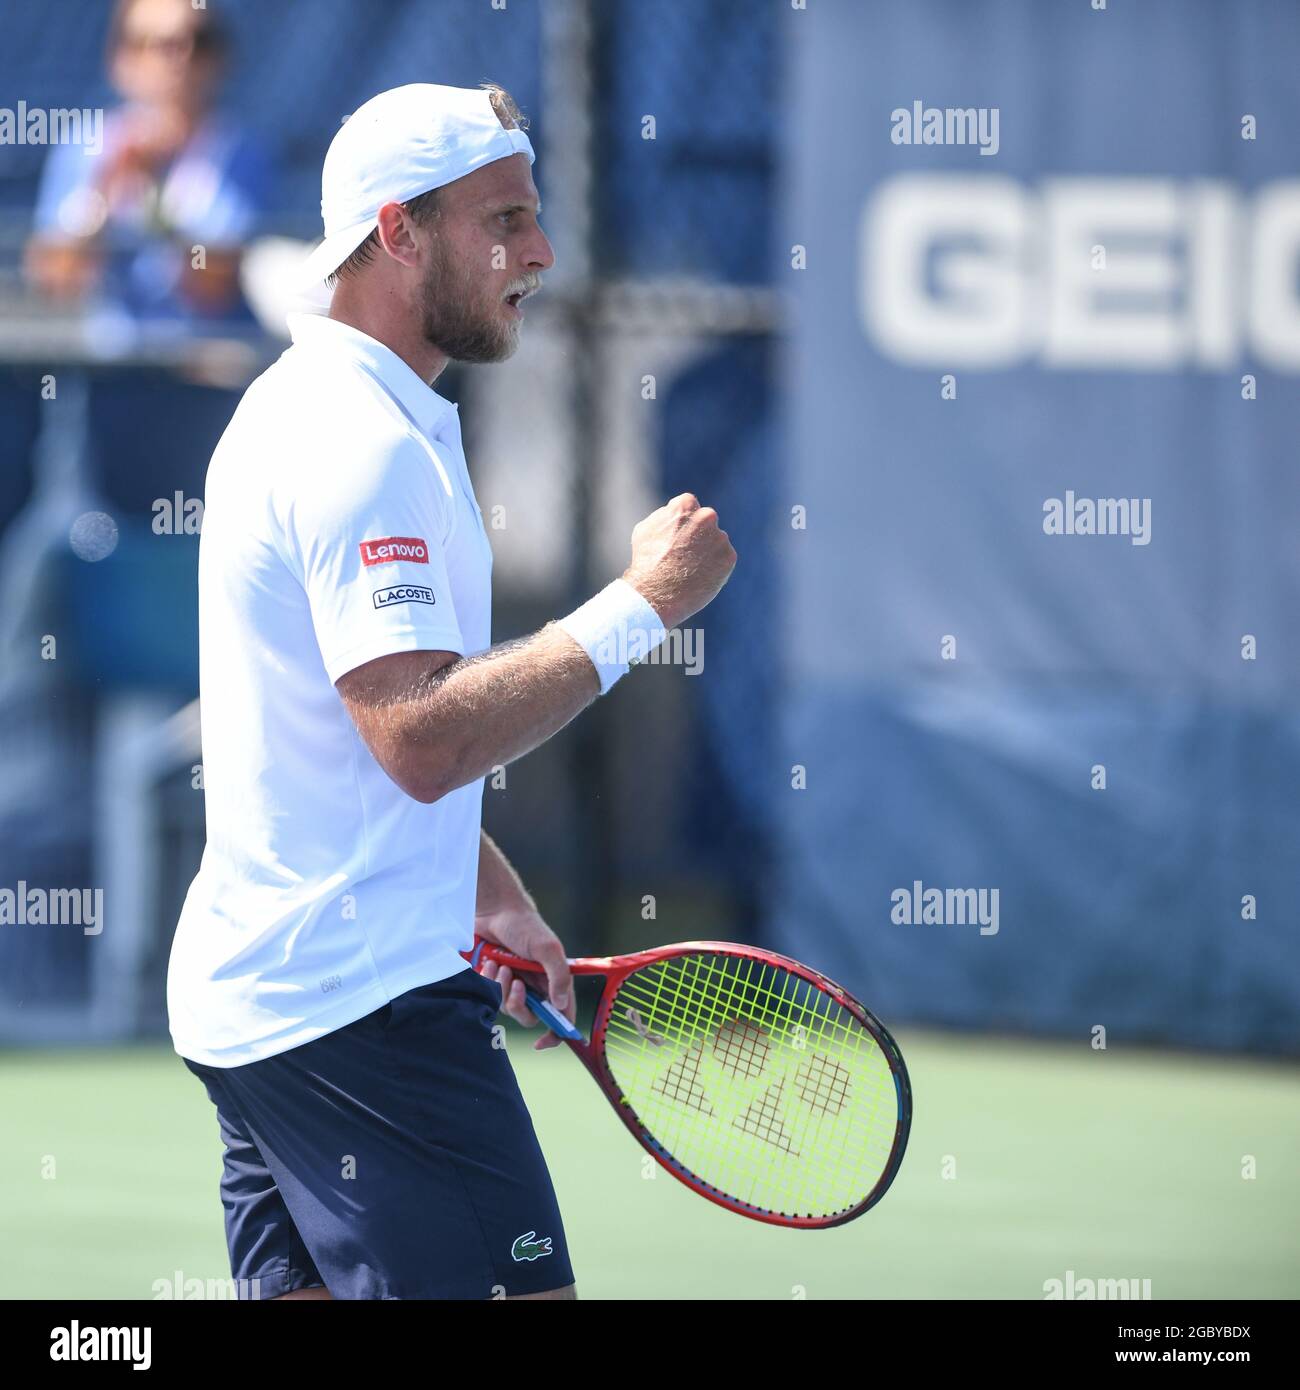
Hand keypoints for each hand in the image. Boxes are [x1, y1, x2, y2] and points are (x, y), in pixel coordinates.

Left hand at [474, 906, 574, 1050]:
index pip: (560, 1017)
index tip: (541, 1043)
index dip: (555, 1035)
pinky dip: (488, 980)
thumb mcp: (547, 948)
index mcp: (554, 982)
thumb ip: (558, 975)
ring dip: (502, 987)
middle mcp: (535, 988)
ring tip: (500, 964)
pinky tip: (489, 962)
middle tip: (516, 983)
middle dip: (519, 1004)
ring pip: (507, 1007)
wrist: (494, 911)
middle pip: (529, 1017)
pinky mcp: (494, 982)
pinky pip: (489, 996)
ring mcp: (514, 985)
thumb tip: (561, 1005)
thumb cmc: (525, 926)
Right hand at [622, 492, 736, 630]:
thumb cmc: (646, 561)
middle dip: (698, 534)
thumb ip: (665, 515)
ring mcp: (720, 537)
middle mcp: (706, 517)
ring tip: (689, 569)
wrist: (657, 594)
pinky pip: (723, 559)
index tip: (676, 538)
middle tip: (685, 554)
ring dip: (707, 551)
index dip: (682, 524)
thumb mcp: (646, 529)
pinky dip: (715, 567)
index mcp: (686, 505)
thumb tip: (675, 511)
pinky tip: (699, 577)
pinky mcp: (729, 557)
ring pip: (716, 541)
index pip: (690, 506)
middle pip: (706, 522)